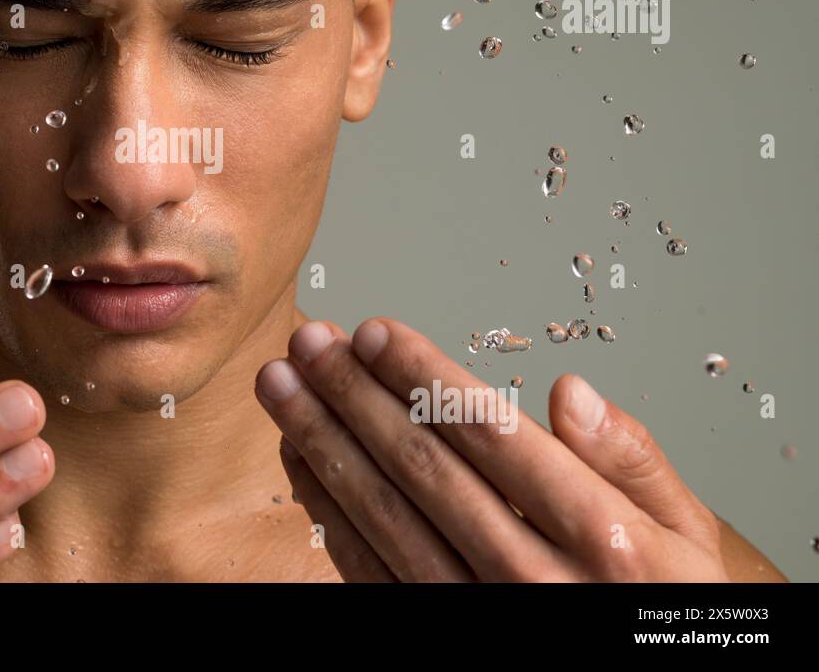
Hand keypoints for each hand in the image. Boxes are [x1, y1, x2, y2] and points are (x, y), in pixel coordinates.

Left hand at [255, 317, 729, 580]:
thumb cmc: (665, 611)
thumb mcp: (689, 538)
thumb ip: (632, 461)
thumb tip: (570, 391)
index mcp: (600, 539)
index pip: (491, 435)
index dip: (424, 376)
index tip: (374, 331)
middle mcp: (533, 578)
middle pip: (423, 469)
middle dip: (354, 396)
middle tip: (307, 341)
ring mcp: (479, 615)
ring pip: (384, 517)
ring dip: (323, 444)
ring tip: (283, 387)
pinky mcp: (440, 638)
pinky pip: (371, 574)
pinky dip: (328, 514)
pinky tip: (301, 461)